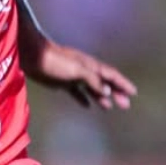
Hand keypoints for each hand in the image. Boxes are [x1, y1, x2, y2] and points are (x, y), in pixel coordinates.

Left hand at [22, 39, 136, 109]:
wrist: (32, 57)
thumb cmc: (55, 61)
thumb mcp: (77, 70)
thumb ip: (92, 80)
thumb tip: (106, 92)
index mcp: (90, 66)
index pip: (111, 75)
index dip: (122, 83)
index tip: (133, 92)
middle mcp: (84, 70)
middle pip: (104, 83)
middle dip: (116, 93)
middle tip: (126, 105)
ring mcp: (73, 76)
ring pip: (91, 88)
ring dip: (101, 97)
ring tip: (109, 107)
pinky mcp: (61, 82)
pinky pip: (76, 92)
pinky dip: (83, 98)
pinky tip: (87, 106)